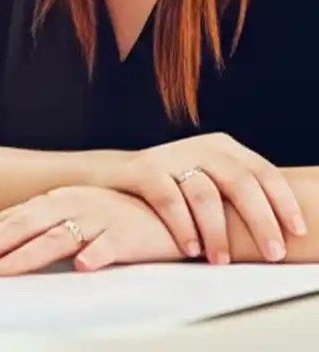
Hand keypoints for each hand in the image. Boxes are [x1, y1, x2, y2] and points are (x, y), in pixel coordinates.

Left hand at [0, 186, 183, 275]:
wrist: (170, 209)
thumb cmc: (116, 218)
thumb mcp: (72, 218)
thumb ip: (40, 231)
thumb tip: (0, 250)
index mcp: (53, 202)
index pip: (8, 219)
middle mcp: (70, 205)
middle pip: (21, 227)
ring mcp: (97, 218)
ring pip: (56, 237)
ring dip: (26, 255)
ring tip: (1, 271)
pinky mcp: (127, 234)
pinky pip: (108, 246)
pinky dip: (95, 255)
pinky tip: (82, 267)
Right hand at [90, 133, 303, 263]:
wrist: (110, 176)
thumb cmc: (171, 188)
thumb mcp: (208, 181)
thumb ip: (236, 194)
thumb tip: (281, 231)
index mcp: (223, 147)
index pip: (263, 172)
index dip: (282, 202)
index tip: (297, 231)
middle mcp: (200, 147)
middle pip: (240, 182)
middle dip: (260, 220)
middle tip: (273, 253)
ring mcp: (170, 156)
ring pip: (205, 194)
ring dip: (217, 232)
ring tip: (221, 261)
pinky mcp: (142, 169)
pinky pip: (168, 199)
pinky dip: (182, 226)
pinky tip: (190, 248)